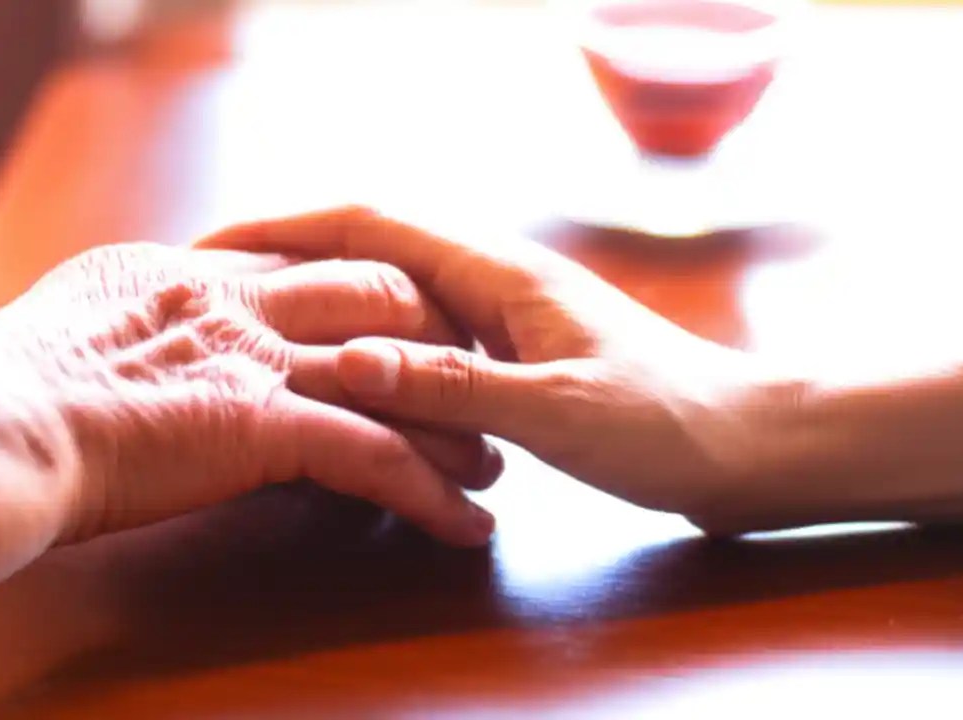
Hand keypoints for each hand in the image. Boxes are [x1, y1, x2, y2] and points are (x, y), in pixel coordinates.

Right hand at [0, 242, 498, 546]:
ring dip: (455, 427)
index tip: (413, 318)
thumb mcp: (84, 316)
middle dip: (440, 339)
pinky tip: (464, 525)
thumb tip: (153, 310)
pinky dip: (430, 496)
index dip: (376, 285)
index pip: (319, 258)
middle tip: (472, 382)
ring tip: (493, 467)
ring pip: (397, 379)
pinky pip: (377, 460)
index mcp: (202, 272)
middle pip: (384, 294)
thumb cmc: (11, 386)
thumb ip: (142, 307)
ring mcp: (261, 360)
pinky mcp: (266, 425)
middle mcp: (245, 302)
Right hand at [203, 207, 797, 528]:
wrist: (750, 447)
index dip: (286, 226)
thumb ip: (451, 385)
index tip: (212, 245)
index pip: (370, 223)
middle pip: (374, 250)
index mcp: (498, 272)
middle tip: (219, 294)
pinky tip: (361, 387)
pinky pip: (432, 340)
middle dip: (295, 260)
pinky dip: (384, 352)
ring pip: (400, 297)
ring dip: (336, 305)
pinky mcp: (523, 357)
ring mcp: (510, 316)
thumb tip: (344, 357)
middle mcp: (498, 280)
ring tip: (269, 335)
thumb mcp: (554, 411)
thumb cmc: (668, 424)